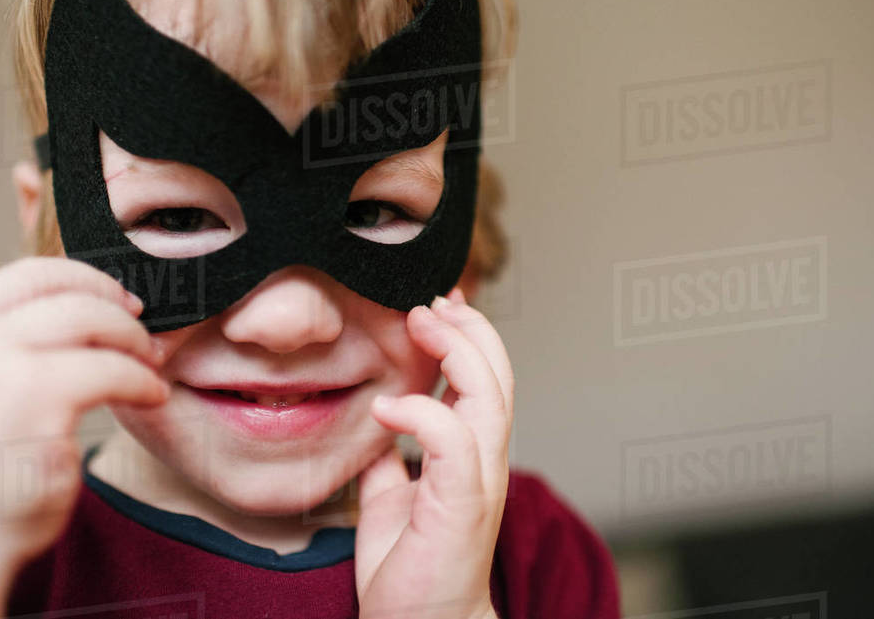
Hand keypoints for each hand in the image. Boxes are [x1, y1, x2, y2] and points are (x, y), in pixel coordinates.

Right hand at [0, 257, 168, 576]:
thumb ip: (5, 347)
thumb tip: (86, 306)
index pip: (23, 275)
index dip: (81, 278)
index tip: (118, 298)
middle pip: (64, 292)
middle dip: (116, 309)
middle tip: (144, 334)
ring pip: (91, 321)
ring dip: (133, 343)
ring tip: (149, 367)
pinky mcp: (36, 402)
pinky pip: (112, 370)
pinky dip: (141, 380)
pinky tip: (151, 396)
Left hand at [355, 287, 513, 618]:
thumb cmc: (411, 572)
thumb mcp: (391, 499)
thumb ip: (390, 458)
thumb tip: (375, 422)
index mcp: (472, 456)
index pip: (486, 379)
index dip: (467, 336)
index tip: (437, 306)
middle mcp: (485, 461)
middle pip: (498, 374)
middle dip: (468, 327)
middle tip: (429, 302)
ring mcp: (479, 480)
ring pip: (490, 393)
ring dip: (456, 348)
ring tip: (420, 321)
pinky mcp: (462, 502)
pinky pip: (452, 440)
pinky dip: (421, 412)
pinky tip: (386, 406)